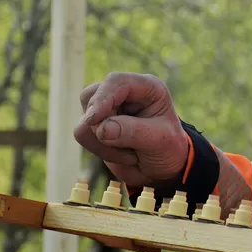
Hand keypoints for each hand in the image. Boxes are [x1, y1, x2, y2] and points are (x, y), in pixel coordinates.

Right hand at [73, 72, 188, 187]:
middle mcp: (124, 93)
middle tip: (126, 145)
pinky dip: (100, 150)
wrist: (163, 169)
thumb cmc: (168, 148)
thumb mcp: (160, 140)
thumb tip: (101, 129)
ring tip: (132, 154)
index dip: (103, 98)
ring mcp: (108, 109)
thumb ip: (132, 132)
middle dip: (102, 125)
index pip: (116, 81)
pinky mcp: (97, 126)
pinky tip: (124, 156)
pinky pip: (83, 135)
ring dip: (103, 143)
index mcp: (146, 87)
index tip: (94, 119)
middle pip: (91, 97)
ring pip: (84, 120)